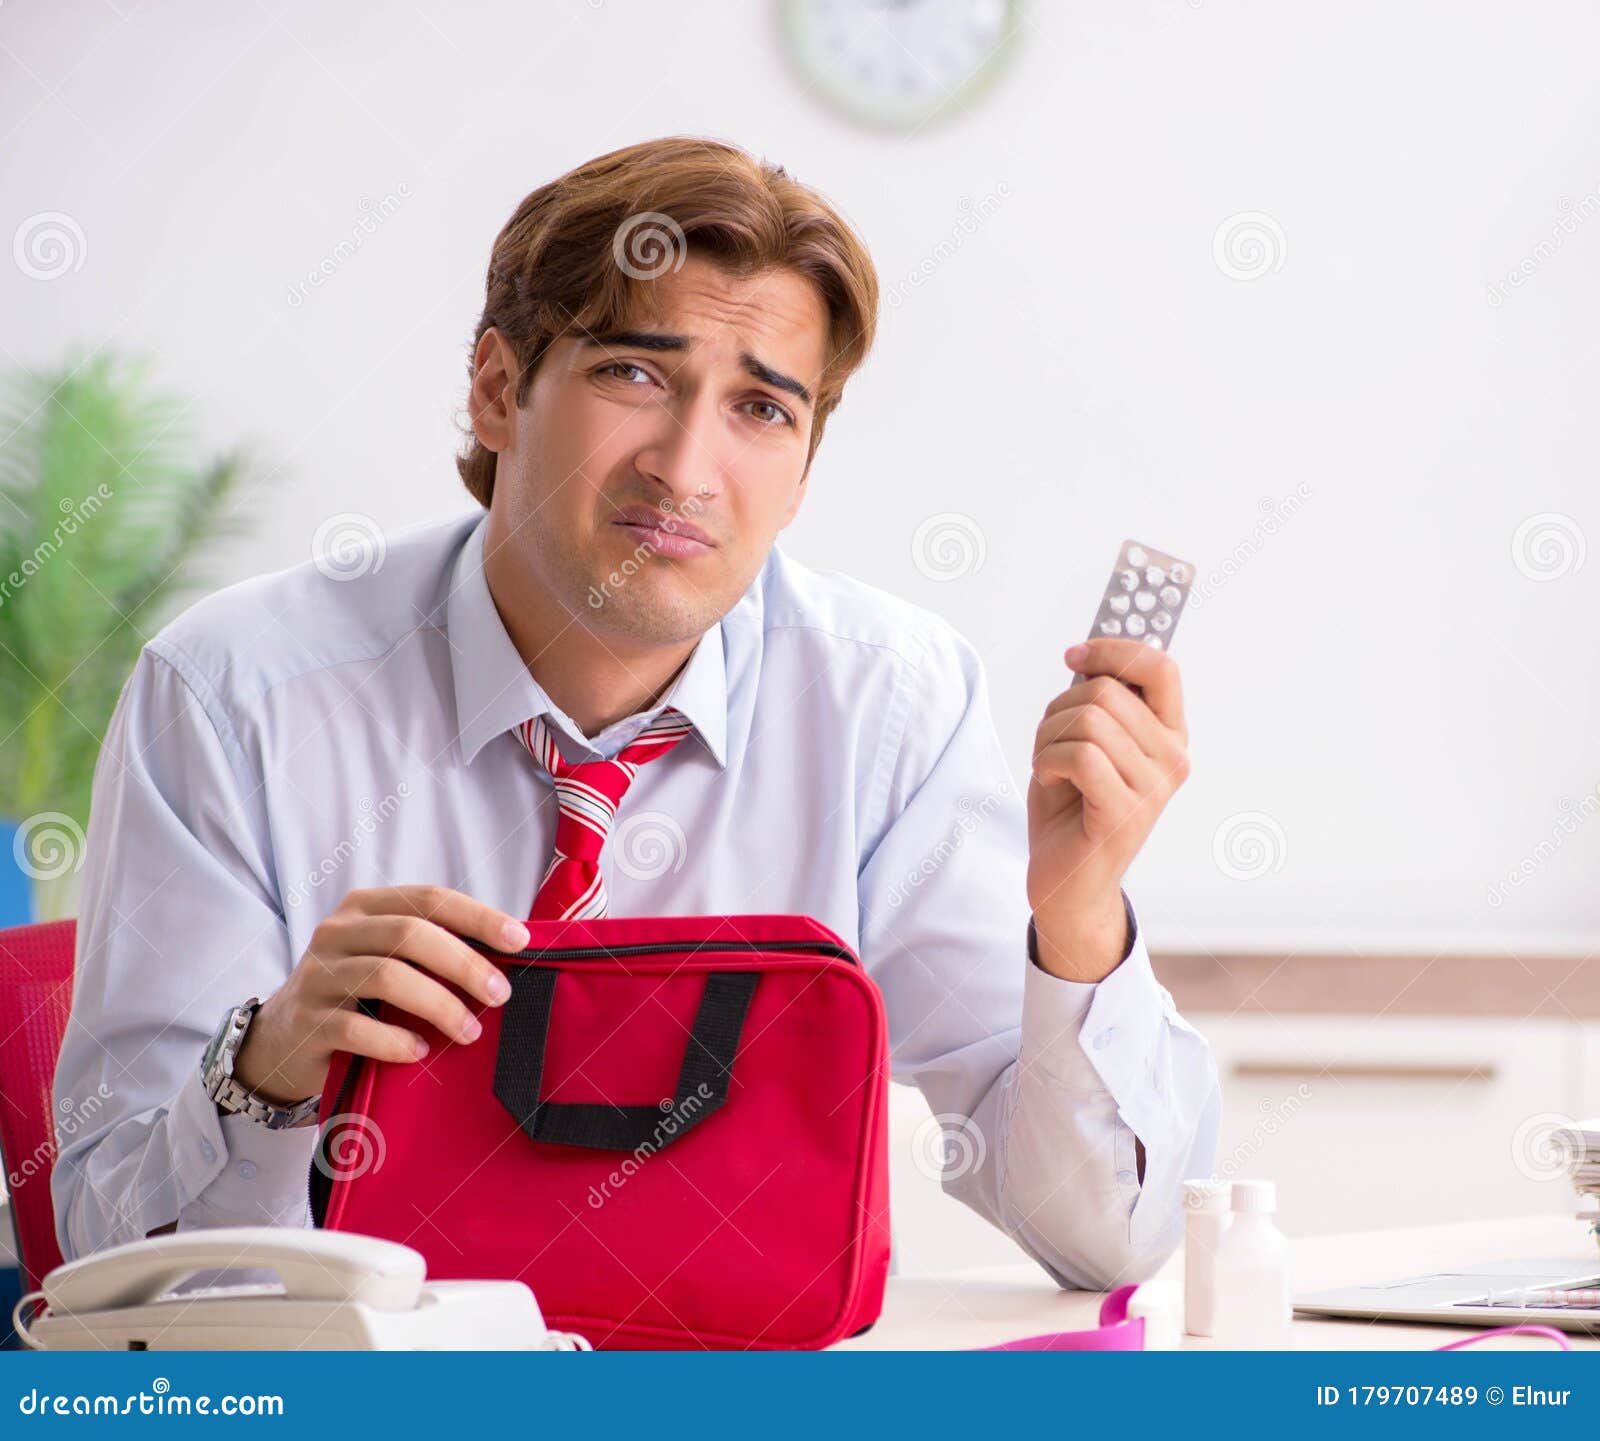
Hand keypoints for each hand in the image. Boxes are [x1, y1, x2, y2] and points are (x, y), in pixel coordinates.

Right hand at [232, 885, 530, 1104]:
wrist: (281, 1040)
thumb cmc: (356, 995)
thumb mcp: (388, 958)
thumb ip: (434, 950)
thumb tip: (509, 956)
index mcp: (365, 907)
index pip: (430, 898)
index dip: (478, 917)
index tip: (520, 940)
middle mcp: (337, 932)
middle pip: (410, 933)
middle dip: (463, 963)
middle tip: (499, 994)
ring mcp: (318, 976)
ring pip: (386, 976)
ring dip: (438, 1004)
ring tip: (469, 1031)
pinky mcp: (307, 1022)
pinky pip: (355, 1028)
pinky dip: (395, 1040)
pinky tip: (420, 1052)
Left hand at [1026, 638, 1189, 980]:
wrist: (1066, 883)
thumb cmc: (1071, 809)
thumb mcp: (1085, 742)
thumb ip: (1097, 703)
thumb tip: (1088, 654)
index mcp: (1169, 735)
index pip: (1161, 667)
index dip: (1115, 649)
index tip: (1074, 655)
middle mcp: (1172, 759)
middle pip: (1107, 691)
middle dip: (1059, 709)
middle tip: (1049, 742)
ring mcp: (1154, 788)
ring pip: (1089, 720)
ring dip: (1048, 738)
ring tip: (1049, 766)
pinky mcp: (1126, 813)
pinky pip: (1079, 756)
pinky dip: (1047, 762)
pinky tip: (1050, 782)